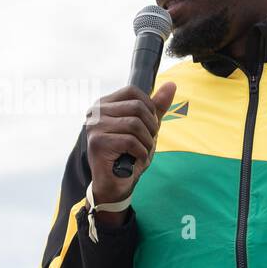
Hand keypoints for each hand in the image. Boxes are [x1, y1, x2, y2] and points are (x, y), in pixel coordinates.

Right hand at [85, 83, 176, 204]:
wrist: (115, 183)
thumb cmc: (129, 154)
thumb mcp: (147, 128)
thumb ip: (157, 107)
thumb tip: (172, 84)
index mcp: (105, 104)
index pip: (133, 91)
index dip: (149, 107)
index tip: (149, 125)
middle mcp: (96, 112)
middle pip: (137, 107)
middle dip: (151, 127)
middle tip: (147, 142)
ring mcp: (95, 126)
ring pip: (135, 124)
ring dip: (147, 142)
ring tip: (142, 152)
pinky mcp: (98, 142)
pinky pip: (131, 141)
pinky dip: (141, 153)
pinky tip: (136, 159)